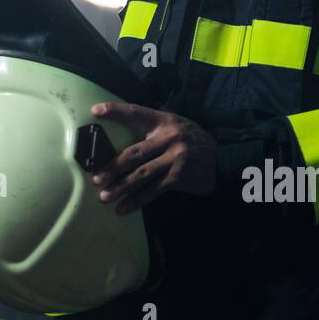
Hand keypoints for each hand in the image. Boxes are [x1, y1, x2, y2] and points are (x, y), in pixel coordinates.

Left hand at [89, 102, 216, 213]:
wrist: (222, 159)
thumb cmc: (192, 140)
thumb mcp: (176, 124)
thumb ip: (155, 125)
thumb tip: (123, 128)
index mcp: (164, 121)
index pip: (136, 112)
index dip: (116, 111)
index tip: (96, 111)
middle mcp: (169, 138)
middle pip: (134, 153)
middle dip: (113, 167)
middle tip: (96, 177)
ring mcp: (175, 158)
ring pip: (141, 175)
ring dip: (121, 187)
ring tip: (104, 197)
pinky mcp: (178, 177)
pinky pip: (153, 191)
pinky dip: (136, 201)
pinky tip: (123, 208)